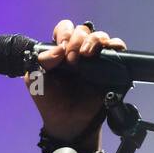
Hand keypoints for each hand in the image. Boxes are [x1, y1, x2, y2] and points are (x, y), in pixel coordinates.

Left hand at [24, 19, 127, 138]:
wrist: (68, 123)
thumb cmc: (50, 102)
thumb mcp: (35, 80)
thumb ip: (40, 61)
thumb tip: (59, 49)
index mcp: (60, 52)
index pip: (65, 28)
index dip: (64, 32)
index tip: (61, 46)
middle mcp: (78, 52)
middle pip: (83, 30)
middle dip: (76, 39)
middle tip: (71, 59)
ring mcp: (95, 59)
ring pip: (100, 36)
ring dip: (93, 40)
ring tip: (85, 55)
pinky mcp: (111, 68)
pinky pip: (118, 48)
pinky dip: (114, 45)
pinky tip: (107, 50)